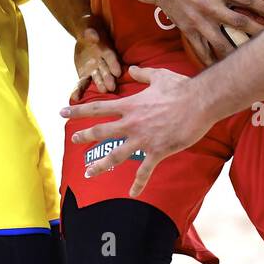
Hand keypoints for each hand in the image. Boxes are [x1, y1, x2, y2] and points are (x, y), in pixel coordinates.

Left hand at [61, 66, 210, 196]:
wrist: (200, 102)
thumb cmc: (181, 87)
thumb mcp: (159, 75)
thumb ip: (142, 74)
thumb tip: (132, 69)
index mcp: (131, 105)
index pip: (98, 108)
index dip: (78, 110)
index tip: (62, 112)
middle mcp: (132, 123)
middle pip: (101, 131)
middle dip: (84, 136)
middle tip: (73, 139)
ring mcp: (143, 139)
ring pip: (116, 156)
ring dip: (100, 166)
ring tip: (88, 173)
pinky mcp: (158, 151)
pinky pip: (144, 171)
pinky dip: (138, 184)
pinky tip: (132, 194)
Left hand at [70, 25, 121, 102]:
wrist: (82, 33)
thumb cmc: (88, 26)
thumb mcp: (87, 25)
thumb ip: (90, 32)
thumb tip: (93, 37)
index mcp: (105, 49)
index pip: (110, 57)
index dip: (114, 64)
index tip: (118, 72)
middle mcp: (102, 61)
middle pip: (106, 70)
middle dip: (108, 78)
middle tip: (111, 87)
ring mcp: (94, 69)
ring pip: (97, 78)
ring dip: (99, 85)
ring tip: (101, 92)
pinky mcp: (85, 75)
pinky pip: (82, 83)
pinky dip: (78, 90)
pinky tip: (75, 97)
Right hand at [143, 0, 263, 64]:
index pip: (247, 0)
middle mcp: (209, 6)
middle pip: (239, 24)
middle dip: (259, 34)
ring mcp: (198, 21)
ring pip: (222, 43)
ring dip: (239, 53)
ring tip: (254, 62)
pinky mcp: (188, 31)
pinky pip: (202, 51)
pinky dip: (214, 61)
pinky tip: (226, 70)